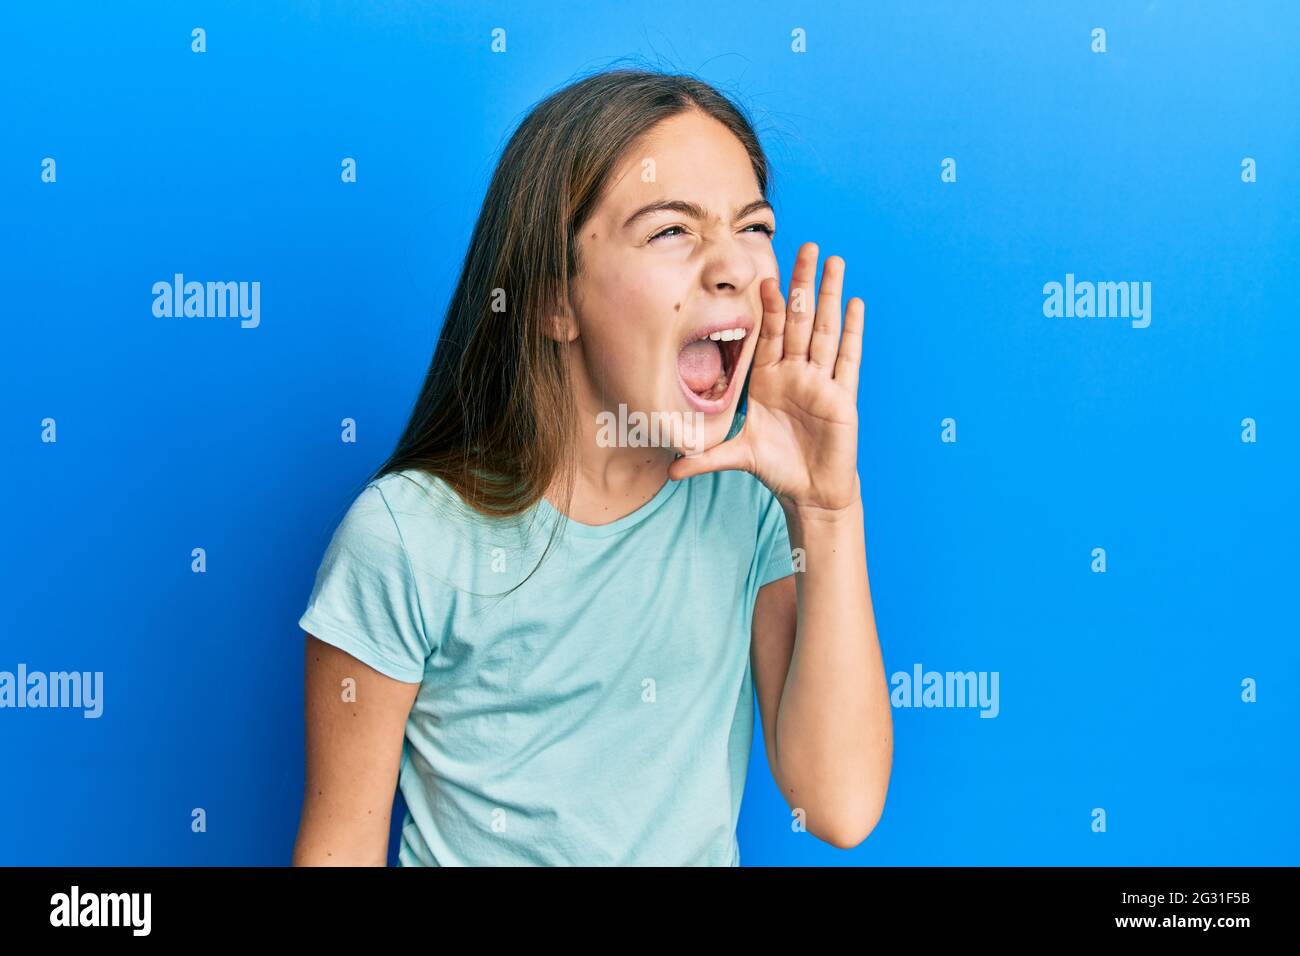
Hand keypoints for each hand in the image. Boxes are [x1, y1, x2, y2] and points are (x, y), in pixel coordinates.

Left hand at [668, 242, 863, 514]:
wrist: (809, 492)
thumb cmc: (776, 467)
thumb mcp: (736, 456)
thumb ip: (705, 456)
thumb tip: (668, 468)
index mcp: (768, 378)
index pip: (769, 334)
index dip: (769, 307)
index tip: (766, 278)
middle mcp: (795, 373)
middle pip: (799, 320)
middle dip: (803, 284)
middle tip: (806, 247)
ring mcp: (820, 382)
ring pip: (825, 331)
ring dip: (830, 296)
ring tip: (835, 262)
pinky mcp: (842, 397)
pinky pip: (847, 360)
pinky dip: (852, 333)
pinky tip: (856, 305)